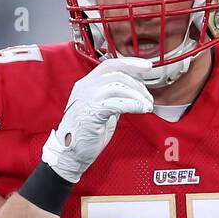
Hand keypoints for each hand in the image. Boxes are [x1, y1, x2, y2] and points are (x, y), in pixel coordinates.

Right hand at [41, 57, 154, 182]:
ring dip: (138, 96)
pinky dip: (134, 105)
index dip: (130, 64)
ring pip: (119, 86)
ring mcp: (87, 97)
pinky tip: (142, 110)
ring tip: (147, 106)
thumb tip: (132, 92)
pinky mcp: (92, 110)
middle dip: (138, 84)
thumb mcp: (101, 110)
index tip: (146, 67)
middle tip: (148, 98)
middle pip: (117, 73)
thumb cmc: (85, 135)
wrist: (70, 153)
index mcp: (86, 84)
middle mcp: (85, 87)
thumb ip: (113, 99)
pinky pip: (118, 102)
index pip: (110, 65)